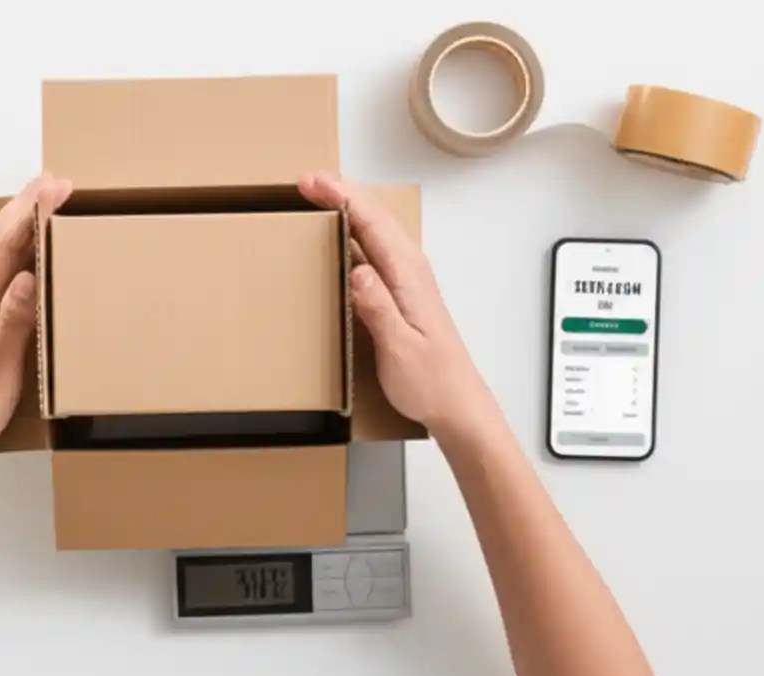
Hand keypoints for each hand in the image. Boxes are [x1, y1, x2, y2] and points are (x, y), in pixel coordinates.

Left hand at [0, 174, 72, 461]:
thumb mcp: (0, 368)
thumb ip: (14, 320)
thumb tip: (29, 276)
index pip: (6, 247)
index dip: (32, 213)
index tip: (57, 188)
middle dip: (26, 205)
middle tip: (55, 180)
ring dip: (18, 222)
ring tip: (42, 200)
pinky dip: (11, 246)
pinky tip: (23, 248)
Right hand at [298, 172, 494, 439]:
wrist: (458, 405)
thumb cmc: (430, 381)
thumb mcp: (399, 348)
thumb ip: (378, 307)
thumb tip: (357, 270)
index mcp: (409, 276)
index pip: (373, 223)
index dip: (341, 196)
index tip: (312, 182)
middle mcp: (412, 270)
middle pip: (376, 217)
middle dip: (341, 193)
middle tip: (306, 181)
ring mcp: (410, 279)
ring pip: (378, 229)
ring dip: (350, 208)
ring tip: (320, 197)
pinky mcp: (405, 292)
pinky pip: (378, 249)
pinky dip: (357, 233)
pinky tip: (344, 238)